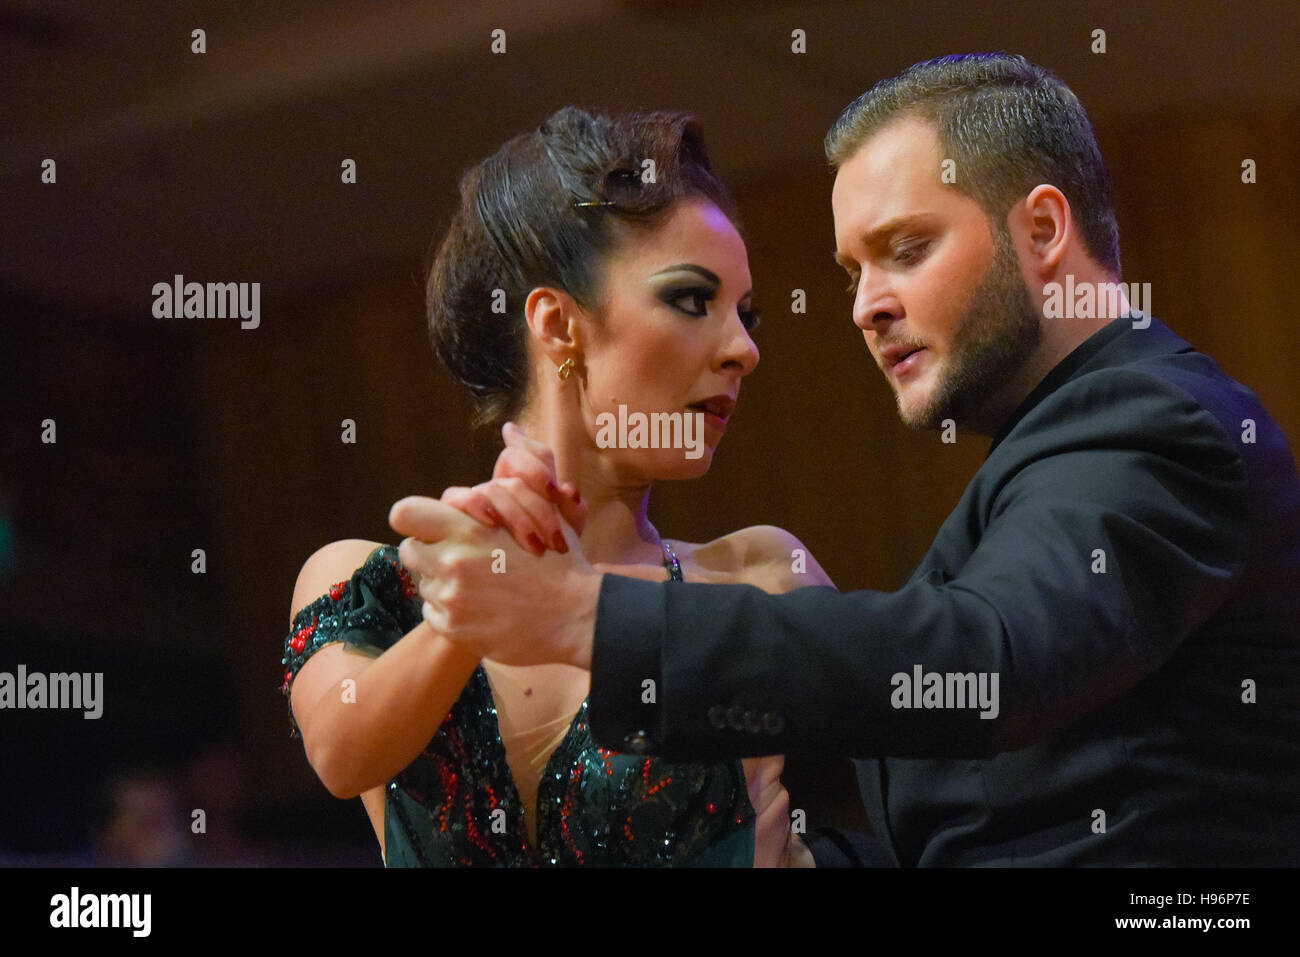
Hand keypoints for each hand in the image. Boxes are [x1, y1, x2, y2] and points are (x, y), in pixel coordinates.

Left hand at [389, 495, 599, 668]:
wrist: (576, 615)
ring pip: (424, 583)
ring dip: (444, 583)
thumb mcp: (536, 516)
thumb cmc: (560, 563)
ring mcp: (450, 598)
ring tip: (479, 587)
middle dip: (429, 552)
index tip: (431, 526)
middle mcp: (451, 561)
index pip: (405, 513)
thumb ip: (499, 501)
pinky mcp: (453, 628)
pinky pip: (433, 614)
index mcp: (468, 528)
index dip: (416, 518)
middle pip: (409, 550)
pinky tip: (481, 609)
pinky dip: (451, 612)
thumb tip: (471, 492)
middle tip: (455, 557)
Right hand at [439, 422, 584, 555]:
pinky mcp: (453, 514)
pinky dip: (474, 504)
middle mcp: (500, 485)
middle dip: (538, 509)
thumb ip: (572, 510)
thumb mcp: (566, 534)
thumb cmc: (546, 557)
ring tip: (536, 547)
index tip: (554, 492)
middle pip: (515, 478)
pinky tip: (492, 523)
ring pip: (492, 489)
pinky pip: (455, 496)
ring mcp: (476, 498)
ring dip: (517, 517)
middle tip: (556, 541)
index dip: (540, 468)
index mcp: (529, 482)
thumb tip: (568, 489)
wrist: (524, 591)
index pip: (532, 454)